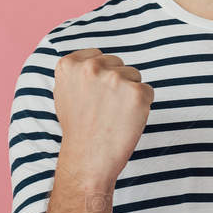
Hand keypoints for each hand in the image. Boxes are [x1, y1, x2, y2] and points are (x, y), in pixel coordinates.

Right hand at [53, 49, 152, 184]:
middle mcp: (91, 67)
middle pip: (118, 64)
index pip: (98, 55)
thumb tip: (95, 58)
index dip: (100, 76)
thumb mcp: (64, 92)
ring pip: (134, 76)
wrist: (88, 157)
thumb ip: (77, 72)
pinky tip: (127, 119)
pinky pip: (148, 91)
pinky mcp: (136, 92)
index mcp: (69, 64)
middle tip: (105, 109)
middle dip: (116, 83)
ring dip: (129, 93)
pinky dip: (142, 105)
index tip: (94, 95)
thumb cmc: (78, 128)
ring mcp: (114, 78)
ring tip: (114, 114)